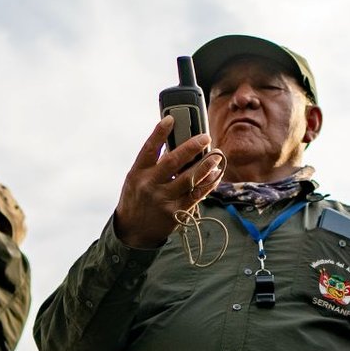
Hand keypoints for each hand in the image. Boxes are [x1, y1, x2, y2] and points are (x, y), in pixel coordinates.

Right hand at [112, 116, 222, 248]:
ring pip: (189, 179)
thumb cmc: (137, 199)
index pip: (148, 149)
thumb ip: (152, 164)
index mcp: (137, 173)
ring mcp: (163, 199)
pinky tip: (216, 174)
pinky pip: (196, 195)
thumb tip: (176, 144)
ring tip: (217, 155)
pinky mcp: (176, 212)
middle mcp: (150, 185)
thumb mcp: (136, 179)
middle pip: (173, 162)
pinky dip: (208, 183)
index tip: (170, 119)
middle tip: (205, 137)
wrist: (132, 232)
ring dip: (205, 165)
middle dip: (191, 147)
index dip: (159, 133)